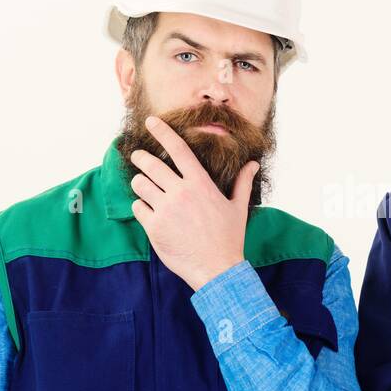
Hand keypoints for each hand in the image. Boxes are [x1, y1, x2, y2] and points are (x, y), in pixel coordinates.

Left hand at [128, 115, 256, 291]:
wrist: (217, 269)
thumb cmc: (229, 238)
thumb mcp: (238, 208)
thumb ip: (242, 182)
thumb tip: (253, 164)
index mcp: (201, 184)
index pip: (178, 149)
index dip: (162, 132)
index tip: (151, 121)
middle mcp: (181, 193)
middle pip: (151, 165)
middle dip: (140, 157)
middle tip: (138, 156)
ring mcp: (165, 209)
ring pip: (140, 185)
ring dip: (140, 184)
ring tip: (144, 188)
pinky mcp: (154, 226)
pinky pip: (138, 207)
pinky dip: (141, 207)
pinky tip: (150, 212)